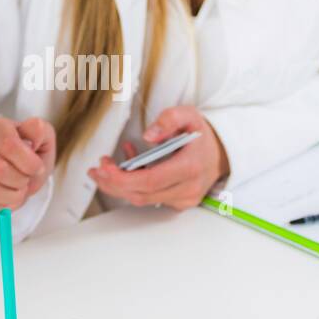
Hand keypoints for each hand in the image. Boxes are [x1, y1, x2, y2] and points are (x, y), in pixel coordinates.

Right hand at [0, 116, 55, 214]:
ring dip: (11, 196)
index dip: (27, 162)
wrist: (19, 172)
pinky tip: (5, 199)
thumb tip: (34, 125)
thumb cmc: (31, 154)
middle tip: (26, 180)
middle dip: (20, 181)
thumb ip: (40, 131)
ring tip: (17, 191)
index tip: (37, 168)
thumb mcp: (43, 139)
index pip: (8, 144)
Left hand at [86, 105, 229, 210]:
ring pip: (143, 199)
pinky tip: (126, 168)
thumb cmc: (202, 135)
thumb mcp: (189, 116)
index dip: (123, 178)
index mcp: (190, 167)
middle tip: (98, 168)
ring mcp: (183, 199)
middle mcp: (187, 189)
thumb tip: (148, 135)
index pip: (151, 181)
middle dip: (114, 182)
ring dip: (119, 186)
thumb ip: (169, 119)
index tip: (104, 169)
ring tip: (105, 169)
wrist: (220, 153)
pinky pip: (149, 198)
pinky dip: (133, 186)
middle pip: (142, 194)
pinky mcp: (178, 203)